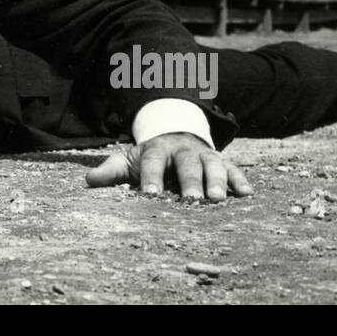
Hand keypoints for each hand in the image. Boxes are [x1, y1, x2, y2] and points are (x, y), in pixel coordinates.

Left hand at [85, 132, 252, 201]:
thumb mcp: (127, 160)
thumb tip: (89, 181)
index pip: (153, 163)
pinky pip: (233, 169)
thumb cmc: (148, 157)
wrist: (172, 135)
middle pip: (187, 164)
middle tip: (191, 201)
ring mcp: (204, 154)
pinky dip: (240, 180)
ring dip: (217, 181)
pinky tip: (247, 193)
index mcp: (156, 150)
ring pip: (213, 165)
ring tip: (219, 200)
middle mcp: (182, 150)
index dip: (151, 178)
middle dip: (189, 182)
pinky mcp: (221, 161)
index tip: (150, 195)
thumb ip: (111, 171)